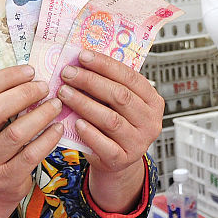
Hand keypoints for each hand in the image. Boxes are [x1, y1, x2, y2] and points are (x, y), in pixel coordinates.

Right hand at [0, 65, 63, 210]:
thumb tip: (32, 73)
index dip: (6, 77)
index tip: (30, 70)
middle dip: (24, 94)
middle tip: (45, 87)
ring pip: (16, 133)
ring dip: (40, 115)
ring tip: (56, 105)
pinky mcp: (5, 178)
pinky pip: (30, 154)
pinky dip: (48, 139)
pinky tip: (58, 128)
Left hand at [58, 48, 164, 178]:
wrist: (116, 161)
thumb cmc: (115, 125)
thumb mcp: (119, 104)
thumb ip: (108, 86)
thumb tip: (81, 63)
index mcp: (152, 101)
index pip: (130, 77)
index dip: (105, 65)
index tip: (83, 56)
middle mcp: (150, 121)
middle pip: (120, 96)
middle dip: (91, 81)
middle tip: (68, 73)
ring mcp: (138, 142)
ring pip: (110, 119)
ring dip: (84, 103)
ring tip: (64, 93)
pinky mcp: (122, 160)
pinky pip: (105, 145)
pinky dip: (89, 132)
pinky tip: (76, 122)